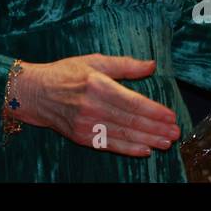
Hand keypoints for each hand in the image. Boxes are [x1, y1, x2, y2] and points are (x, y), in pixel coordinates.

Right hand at [14, 54, 180, 155]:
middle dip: (156, 128)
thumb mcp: (94, 61)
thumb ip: (124, 65)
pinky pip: (110, 145)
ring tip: (166, 142)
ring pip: (124, 134)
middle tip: (175, 132)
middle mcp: (93, 106)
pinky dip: (129, 149)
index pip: (133, 102)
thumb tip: (151, 65)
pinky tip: (145, 150)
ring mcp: (86, 124)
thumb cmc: (65, 73)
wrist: (35, 93)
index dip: (155, 111)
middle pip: (132, 120)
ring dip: (148, 140)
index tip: (171, 116)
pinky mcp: (82, 137)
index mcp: (98, 84)